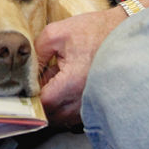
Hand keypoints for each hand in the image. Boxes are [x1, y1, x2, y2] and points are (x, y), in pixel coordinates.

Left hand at [35, 7, 126, 125]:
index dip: (30, 96)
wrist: (123, 32)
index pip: (42, 104)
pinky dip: (66, 104)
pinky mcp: (97, 104)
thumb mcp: (57, 33)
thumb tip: (26, 70)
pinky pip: (74, 114)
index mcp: (72, 83)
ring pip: (62, 117)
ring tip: (55, 81)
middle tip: (38, 82)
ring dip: (53, 104)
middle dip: (40, 102)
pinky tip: (67, 85)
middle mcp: (84, 100)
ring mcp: (92, 105)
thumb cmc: (94, 31)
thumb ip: (36, 52)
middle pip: (51, 116)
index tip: (26, 85)